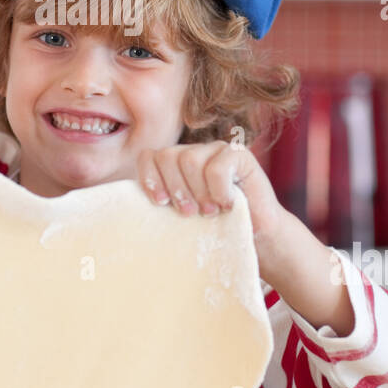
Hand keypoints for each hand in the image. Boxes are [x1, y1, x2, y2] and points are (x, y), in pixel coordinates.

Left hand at [137, 140, 287, 257]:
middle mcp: (194, 152)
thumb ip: (163, 202)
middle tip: (190, 213)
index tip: (160, 203)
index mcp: (175, 165)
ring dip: (198, 192)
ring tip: (210, 212)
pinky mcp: (240, 154)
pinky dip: (219, 190)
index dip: (150, 178)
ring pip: (189, 159)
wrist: (258, 238)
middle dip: (176, 188)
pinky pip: (217, 167)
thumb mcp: (183, 216)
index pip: (149, 156)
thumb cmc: (217, 230)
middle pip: (167, 156)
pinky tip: (228, 204)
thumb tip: (130, 205)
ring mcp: (217, 149)